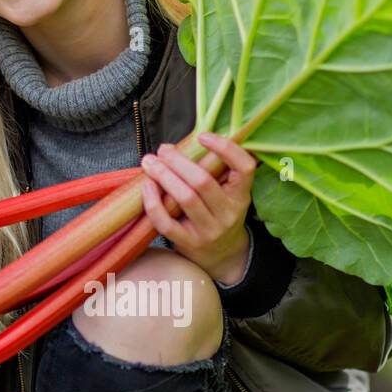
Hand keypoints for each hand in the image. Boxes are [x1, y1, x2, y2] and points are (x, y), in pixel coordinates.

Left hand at [140, 132, 257, 282]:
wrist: (222, 256)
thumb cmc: (219, 215)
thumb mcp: (229, 195)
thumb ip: (216, 171)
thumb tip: (187, 141)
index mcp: (241, 196)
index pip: (245, 168)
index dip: (226, 149)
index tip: (203, 136)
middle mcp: (228, 214)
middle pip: (203, 182)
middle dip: (179, 161)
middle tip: (163, 149)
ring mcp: (209, 231)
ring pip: (185, 198)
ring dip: (163, 176)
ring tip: (149, 162)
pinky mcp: (189, 243)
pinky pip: (166, 223)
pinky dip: (153, 203)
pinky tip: (146, 186)